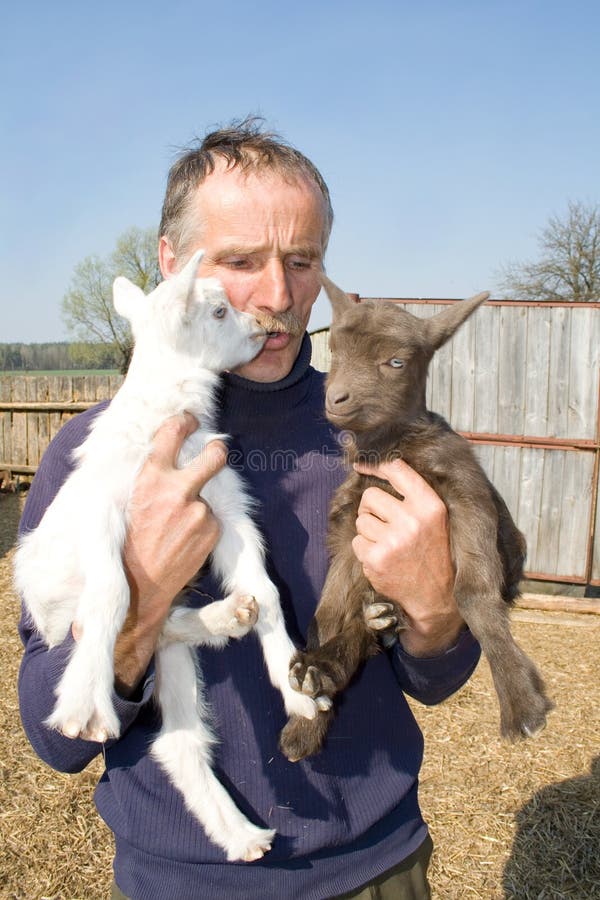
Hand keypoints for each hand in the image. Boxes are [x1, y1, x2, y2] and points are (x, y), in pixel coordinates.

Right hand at [113, 412, 226, 694]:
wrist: (139, 587)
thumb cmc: (127, 542)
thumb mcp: (128, 501)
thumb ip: (150, 477)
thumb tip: (166, 456)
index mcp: (150, 477)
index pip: (173, 433)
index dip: (185, 422)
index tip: (189, 421)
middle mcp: (178, 489)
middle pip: (215, 455)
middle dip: (217, 451)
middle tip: (215, 453)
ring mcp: (199, 510)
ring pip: (207, 496)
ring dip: (198, 506)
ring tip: (176, 529)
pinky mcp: (212, 529)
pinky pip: (212, 519)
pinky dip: (202, 527)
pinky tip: (183, 542)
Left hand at [352, 458, 463, 656]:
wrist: (437, 597)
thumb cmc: (434, 553)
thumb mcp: (435, 519)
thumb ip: (413, 495)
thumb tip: (378, 467)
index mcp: (430, 505)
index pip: (397, 469)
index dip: (376, 465)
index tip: (362, 465)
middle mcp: (412, 520)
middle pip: (370, 496)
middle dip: (372, 509)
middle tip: (385, 524)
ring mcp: (393, 540)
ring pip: (361, 520)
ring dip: (368, 531)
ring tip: (387, 544)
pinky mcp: (377, 558)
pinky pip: (357, 541)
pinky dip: (365, 550)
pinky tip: (382, 558)